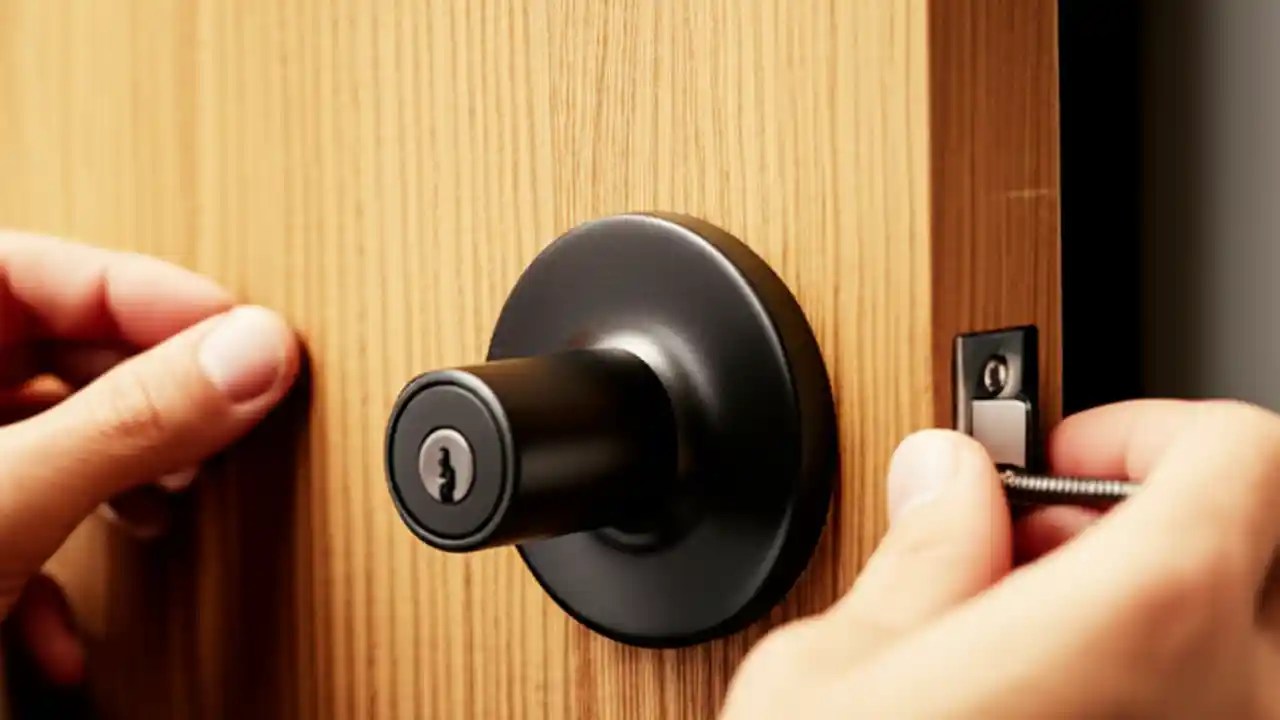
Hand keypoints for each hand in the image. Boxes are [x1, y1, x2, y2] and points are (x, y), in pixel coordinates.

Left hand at [0, 231, 300, 686]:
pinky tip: (71, 621)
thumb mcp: (8, 499)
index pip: (42, 266)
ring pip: (48, 440)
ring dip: (119, 480)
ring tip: (160, 506)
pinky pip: (17, 521)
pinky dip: (59, 569)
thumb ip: (133, 421)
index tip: (241, 331)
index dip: (150, 292)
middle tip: (222, 419)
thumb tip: (254, 355)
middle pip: (58, 354)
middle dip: (151, 396)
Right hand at [722, 400, 1279, 717]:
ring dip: (1121, 599)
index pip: (1241, 454)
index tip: (1060, 454)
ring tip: (1005, 621)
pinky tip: (1022, 685)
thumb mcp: (836, 667)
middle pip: (1236, 540)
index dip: (1146, 427)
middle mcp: (1220, 707)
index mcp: (1142, 631)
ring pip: (1218, 632)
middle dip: (1120, 517)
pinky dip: (1122, 668)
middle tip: (1015, 537)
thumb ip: (920, 550)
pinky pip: (1194, 699)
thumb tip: (941, 477)